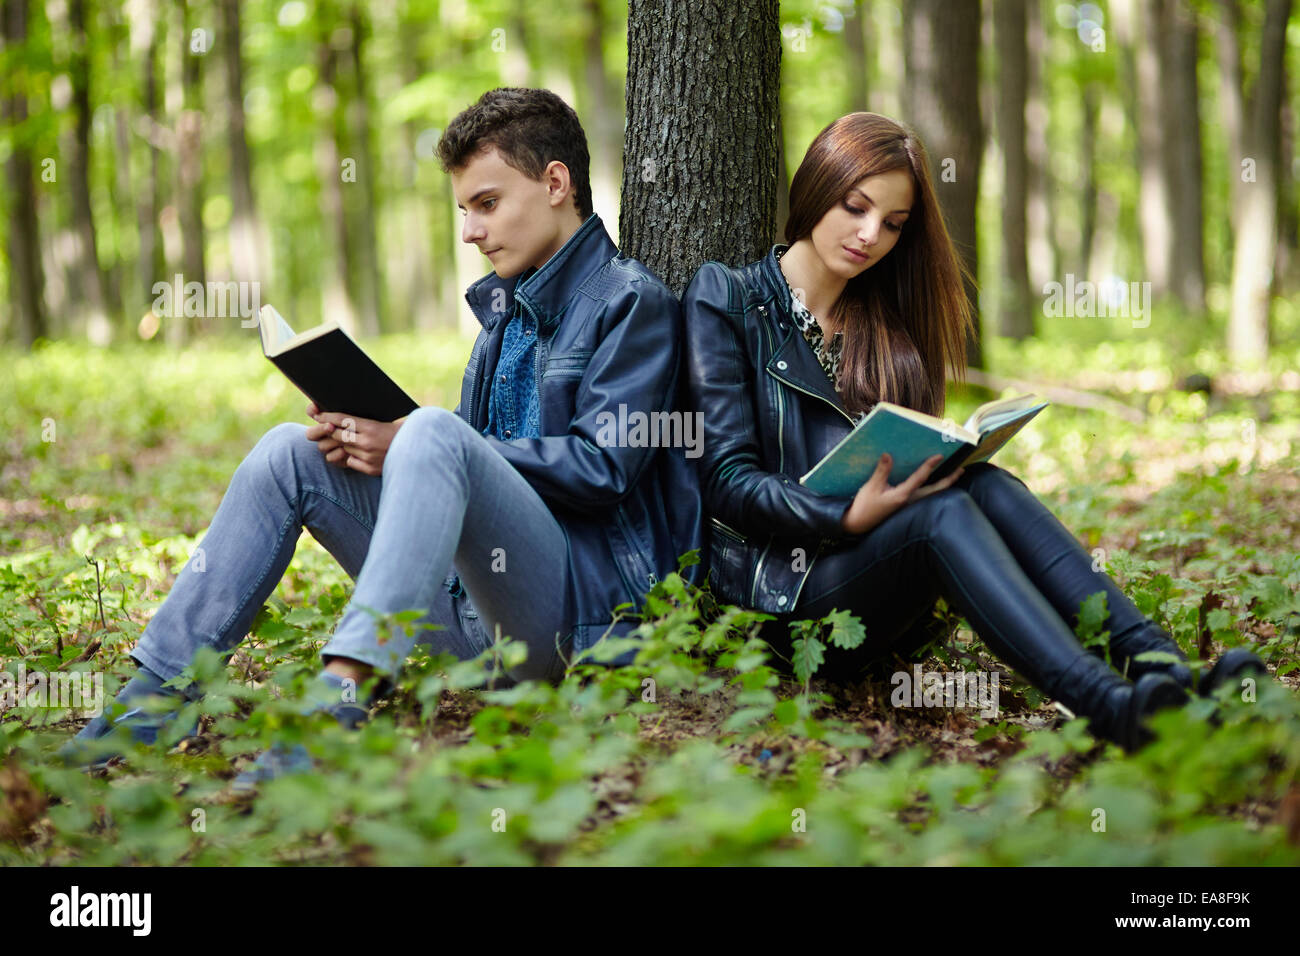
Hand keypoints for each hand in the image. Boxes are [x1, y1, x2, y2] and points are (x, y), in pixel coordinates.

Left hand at [305, 401, 407, 476]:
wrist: (416, 450)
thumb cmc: (397, 433)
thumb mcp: (380, 422)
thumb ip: (359, 422)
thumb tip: (336, 420)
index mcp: (371, 427)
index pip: (342, 420)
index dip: (327, 417)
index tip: (319, 415)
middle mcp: (368, 442)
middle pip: (338, 435)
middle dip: (331, 431)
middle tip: (329, 428)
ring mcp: (369, 457)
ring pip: (343, 449)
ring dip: (344, 445)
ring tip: (352, 441)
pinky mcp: (371, 469)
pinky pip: (351, 462)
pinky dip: (353, 458)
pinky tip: (362, 454)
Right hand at [839, 453, 964, 534]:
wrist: (858, 524)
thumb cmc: (864, 506)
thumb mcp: (871, 487)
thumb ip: (882, 471)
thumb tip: (888, 455)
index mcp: (902, 495)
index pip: (920, 478)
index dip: (929, 466)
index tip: (939, 456)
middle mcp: (909, 502)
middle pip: (935, 490)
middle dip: (949, 480)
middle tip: (962, 469)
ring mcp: (909, 506)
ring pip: (932, 495)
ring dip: (944, 485)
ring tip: (954, 476)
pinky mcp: (905, 507)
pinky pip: (924, 497)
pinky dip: (934, 490)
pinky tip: (936, 485)